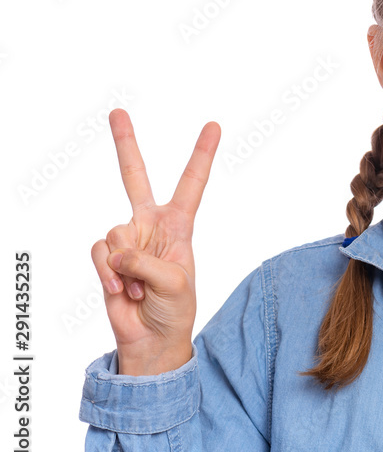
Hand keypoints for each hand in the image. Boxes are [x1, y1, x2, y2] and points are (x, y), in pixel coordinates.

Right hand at [90, 108, 220, 375]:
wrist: (152, 339)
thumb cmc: (175, 310)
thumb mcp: (175, 283)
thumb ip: (145, 261)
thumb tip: (116, 251)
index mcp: (180, 225)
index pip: (192, 182)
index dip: (201, 154)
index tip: (213, 125)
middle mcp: (151, 225)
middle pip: (135, 177)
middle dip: (126, 144)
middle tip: (117, 111)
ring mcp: (126, 239)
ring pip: (116, 232)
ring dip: (127, 266)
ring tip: (141, 287)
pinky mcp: (106, 257)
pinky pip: (100, 252)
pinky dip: (110, 274)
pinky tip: (122, 291)